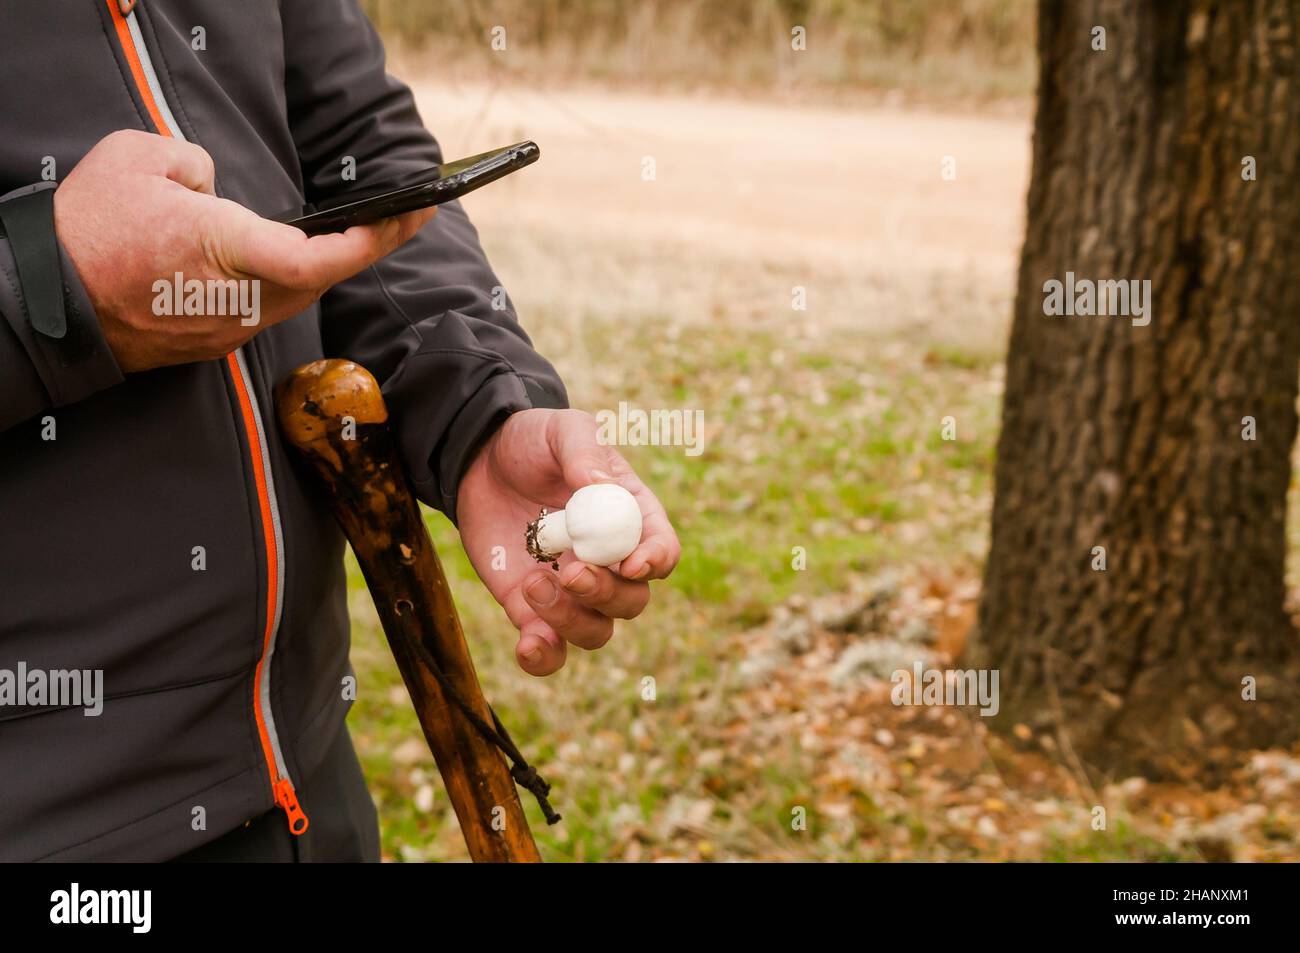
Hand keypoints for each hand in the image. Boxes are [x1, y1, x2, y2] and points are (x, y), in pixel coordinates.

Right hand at [54, 129, 434, 372]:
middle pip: (323, 279)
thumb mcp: (139, 160)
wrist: (48, 304)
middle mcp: (237, 299)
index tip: (404, 216)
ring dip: (336, 265)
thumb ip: (199, 166)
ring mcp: (229, 326)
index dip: (369, 242)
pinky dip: (296, 282)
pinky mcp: (217, 339)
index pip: (316, 259)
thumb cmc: (89, 230)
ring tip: (373, 231)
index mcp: (223, 248)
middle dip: (373, 246)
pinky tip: (307, 258)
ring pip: (299, 295)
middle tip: (411, 214)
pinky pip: (270, 307)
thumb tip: (221, 193)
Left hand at [457, 409, 680, 675]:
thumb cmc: (534, 442)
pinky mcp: (532, 609)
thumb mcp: (562, 430)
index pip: (662, 551)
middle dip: (605, 594)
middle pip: (632, 601)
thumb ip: (583, 451)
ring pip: (595, 631)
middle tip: (570, 571)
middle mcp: (609, 562)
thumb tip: (597, 486)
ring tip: (533, 581)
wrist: (479, 462)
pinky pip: (550, 650)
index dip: (654, 562)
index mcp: (631, 518)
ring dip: (570, 620)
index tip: (631, 563)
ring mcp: (572, 591)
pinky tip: (527, 645)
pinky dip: (543, 657)